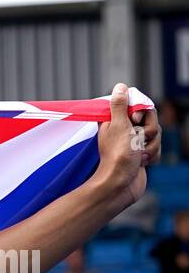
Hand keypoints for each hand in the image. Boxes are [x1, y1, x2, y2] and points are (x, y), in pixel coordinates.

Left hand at [91, 83, 159, 211]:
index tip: (135, 119)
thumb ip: (119, 105)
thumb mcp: (118, 125)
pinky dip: (152, 155)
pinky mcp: (142, 155)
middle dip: (149, 131)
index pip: (139, 105)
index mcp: (115, 121)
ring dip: (150, 145)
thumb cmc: (118, 156)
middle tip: (137, 140)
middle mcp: (124, 130)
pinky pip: (157, 148)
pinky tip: (142, 162)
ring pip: (156, 134)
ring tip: (138, 155)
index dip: (142, 112)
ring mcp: (134, 143)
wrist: (120, 185)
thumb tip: (120, 87)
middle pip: (151, 119)